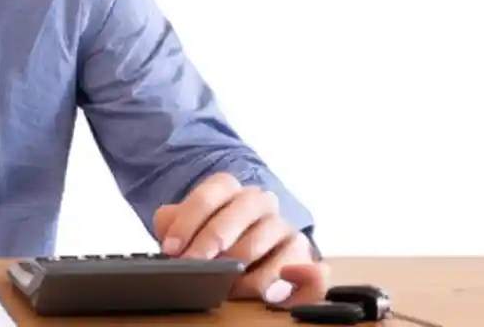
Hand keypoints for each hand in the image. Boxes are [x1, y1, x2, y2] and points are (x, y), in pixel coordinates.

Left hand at [153, 172, 328, 307]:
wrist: (238, 253)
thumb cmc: (208, 240)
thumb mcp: (186, 228)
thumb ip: (172, 224)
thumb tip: (168, 234)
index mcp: (229, 189)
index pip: (210, 195)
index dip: (188, 221)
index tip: (172, 248)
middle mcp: (260, 203)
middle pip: (240, 212)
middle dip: (214, 239)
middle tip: (195, 264)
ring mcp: (284, 228)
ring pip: (271, 235)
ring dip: (245, 263)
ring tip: (227, 286)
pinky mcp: (304, 258)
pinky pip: (314, 269)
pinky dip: (302, 279)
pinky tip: (275, 294)